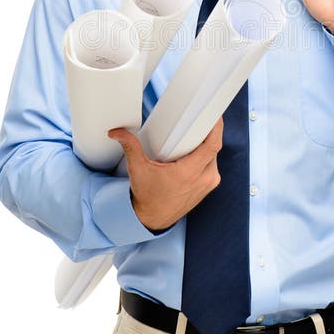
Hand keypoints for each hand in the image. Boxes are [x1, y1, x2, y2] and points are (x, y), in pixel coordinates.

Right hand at [108, 119, 223, 231]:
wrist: (152, 218)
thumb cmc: (147, 195)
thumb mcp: (138, 169)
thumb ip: (130, 146)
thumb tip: (117, 132)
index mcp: (190, 173)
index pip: (212, 146)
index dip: (216, 127)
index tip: (213, 114)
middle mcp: (204, 179)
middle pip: (214, 147)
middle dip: (207, 132)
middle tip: (197, 119)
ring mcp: (208, 183)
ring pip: (214, 155)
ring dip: (206, 143)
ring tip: (195, 132)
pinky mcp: (208, 186)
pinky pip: (212, 164)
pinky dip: (206, 155)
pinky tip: (197, 147)